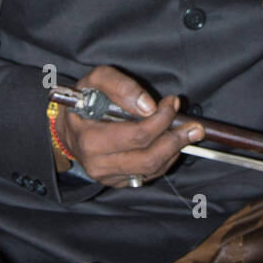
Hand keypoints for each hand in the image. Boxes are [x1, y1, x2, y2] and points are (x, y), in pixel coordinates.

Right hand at [52, 66, 203, 188]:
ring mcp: (109, 177)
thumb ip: (120, 86)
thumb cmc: (83, 100)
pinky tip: (171, 143)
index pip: (137, 136)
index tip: (172, 102)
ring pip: (152, 169)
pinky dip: (166, 159)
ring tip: (188, 132)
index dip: (161, 119)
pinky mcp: (118, 182)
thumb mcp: (95, 80)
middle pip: (149, 158)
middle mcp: (99, 164)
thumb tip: (148, 106)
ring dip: (175, 150)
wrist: (69, 127)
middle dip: (176, 139)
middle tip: (193, 125)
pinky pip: (149, 174)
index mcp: (91, 140)